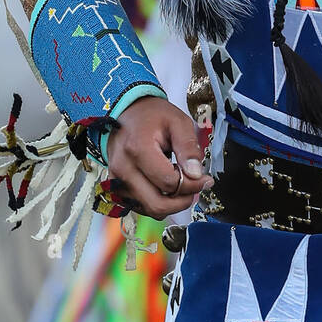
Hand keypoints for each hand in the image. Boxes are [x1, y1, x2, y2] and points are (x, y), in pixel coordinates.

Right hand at [106, 95, 212, 219]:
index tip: (205, 179)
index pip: (169, 182)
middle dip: (182, 201)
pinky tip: (166, 186)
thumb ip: (188, 147)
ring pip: (149, 209)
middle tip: (196, 188)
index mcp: (138, 149)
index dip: (192, 184)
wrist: (126, 112)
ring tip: (182, 185)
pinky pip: (141, 207)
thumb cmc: (152, 115)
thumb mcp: (178, 122)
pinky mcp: (116, 187)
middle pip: (157, 204)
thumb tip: (196, 174)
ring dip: (170, 204)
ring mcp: (117, 180)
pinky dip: (157, 202)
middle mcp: (123, 168)